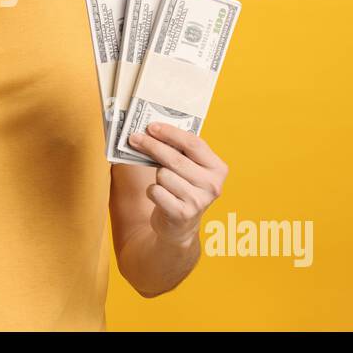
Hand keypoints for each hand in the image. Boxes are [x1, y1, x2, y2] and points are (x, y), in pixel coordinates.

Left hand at [126, 123, 228, 248]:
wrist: (181, 226)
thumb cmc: (183, 188)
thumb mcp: (190, 169)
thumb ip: (179, 151)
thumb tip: (152, 131)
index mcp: (218, 168)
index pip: (194, 143)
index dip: (171, 133)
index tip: (151, 126)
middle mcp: (212, 185)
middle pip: (175, 158)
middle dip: (152, 146)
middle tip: (135, 138)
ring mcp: (199, 201)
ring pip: (163, 175)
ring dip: (157, 176)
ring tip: (163, 182)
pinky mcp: (182, 214)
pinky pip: (156, 191)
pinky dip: (153, 191)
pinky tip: (160, 196)